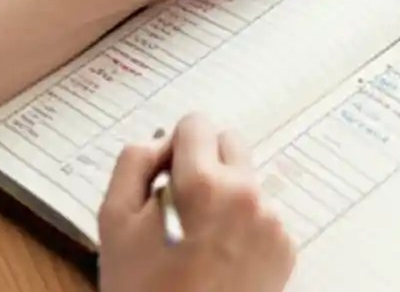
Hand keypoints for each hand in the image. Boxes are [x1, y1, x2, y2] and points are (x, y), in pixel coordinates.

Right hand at [98, 114, 296, 291]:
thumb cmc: (142, 288)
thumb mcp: (113, 222)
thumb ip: (133, 164)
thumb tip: (161, 141)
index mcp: (205, 184)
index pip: (198, 124)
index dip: (176, 146)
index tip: (167, 174)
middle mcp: (247, 195)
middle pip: (231, 144)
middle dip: (206, 164)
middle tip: (181, 205)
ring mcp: (272, 221)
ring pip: (247, 181)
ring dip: (226, 197)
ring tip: (199, 240)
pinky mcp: (286, 246)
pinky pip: (263, 216)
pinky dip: (244, 227)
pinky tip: (221, 257)